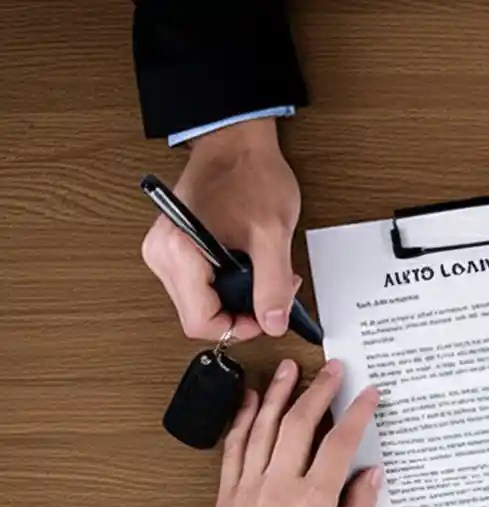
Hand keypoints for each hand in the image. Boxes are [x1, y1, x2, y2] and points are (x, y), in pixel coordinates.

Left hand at [111, 359, 380, 506]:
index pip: (340, 443)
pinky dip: (243, 417)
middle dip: (320, 389)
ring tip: (291, 367)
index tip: (370, 393)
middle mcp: (278, 488)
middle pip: (300, 422)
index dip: (357, 413)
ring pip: (264, 425)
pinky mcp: (228, 494)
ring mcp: (249, 487)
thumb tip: (372, 475)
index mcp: (312, 504)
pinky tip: (251, 399)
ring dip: (279, 392)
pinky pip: (235, 445)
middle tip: (335, 368)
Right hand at [141, 118, 301, 340]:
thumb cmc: (251, 174)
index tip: (265, 318)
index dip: (237, 328)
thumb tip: (273, 323)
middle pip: (198, 314)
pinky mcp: (175, 247)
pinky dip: (227, 283)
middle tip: (272, 294)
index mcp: (178, 252)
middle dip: (240, 313)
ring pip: (200, 302)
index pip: (199, 321)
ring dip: (235, 299)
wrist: (238, 143)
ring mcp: (164, 251)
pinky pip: (199, 283)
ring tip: (262, 275)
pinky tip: (247, 267)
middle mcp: (161, 254)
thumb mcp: (273, 234)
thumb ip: (273, 283)